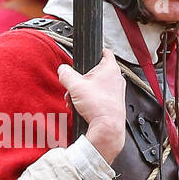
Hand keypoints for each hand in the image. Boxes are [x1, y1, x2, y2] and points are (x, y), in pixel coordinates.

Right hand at [58, 48, 125, 163]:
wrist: (107, 127)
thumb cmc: (98, 106)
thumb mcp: (75, 86)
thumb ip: (66, 74)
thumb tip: (62, 70)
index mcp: (110, 68)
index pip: (105, 52)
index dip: (95, 52)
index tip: (89, 54)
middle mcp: (116, 78)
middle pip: (95, 72)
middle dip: (81, 80)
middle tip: (74, 86)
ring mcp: (116, 91)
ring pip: (95, 86)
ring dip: (82, 92)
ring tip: (76, 100)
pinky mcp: (113, 102)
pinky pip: (98, 97)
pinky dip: (89, 101)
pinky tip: (81, 108)